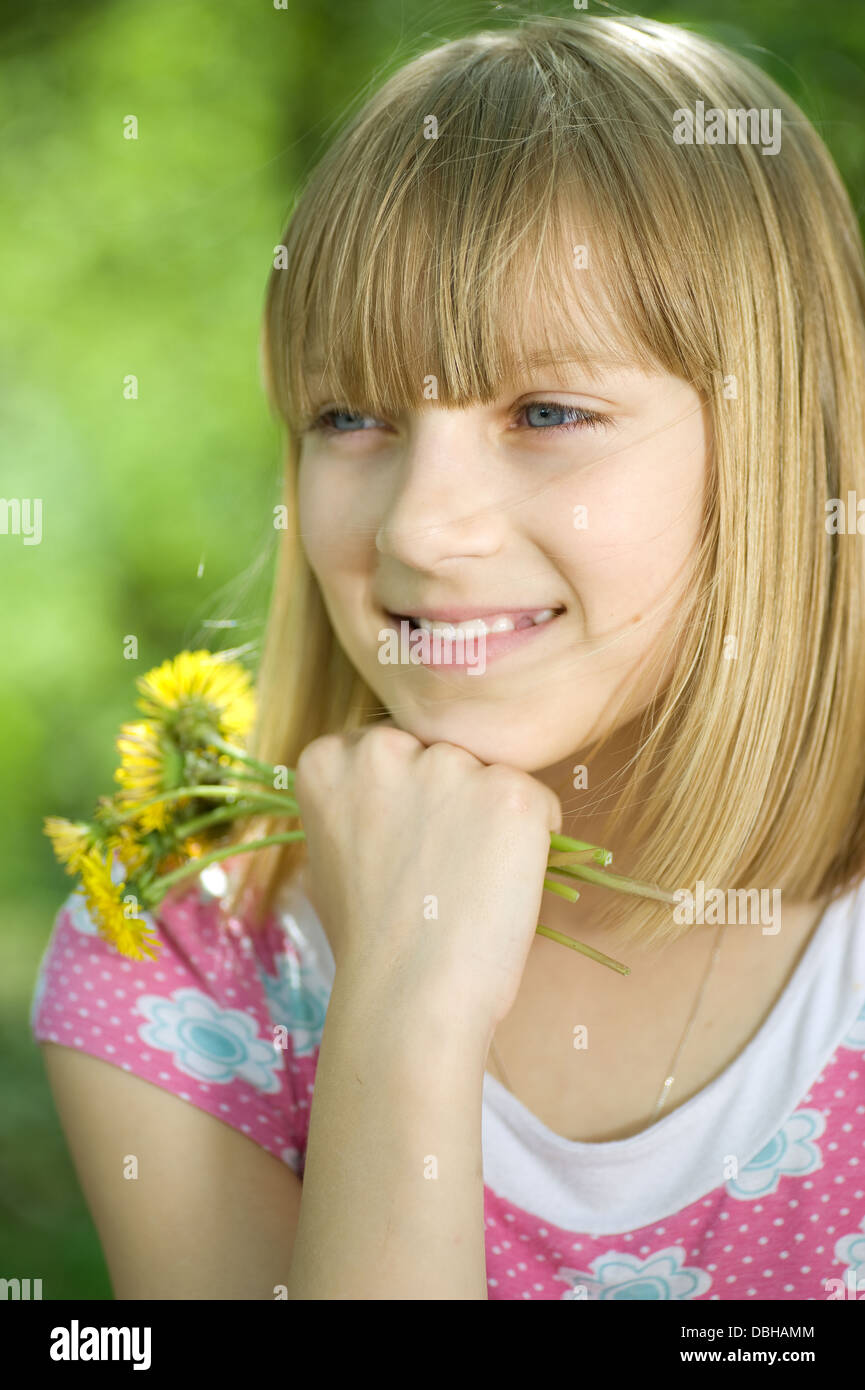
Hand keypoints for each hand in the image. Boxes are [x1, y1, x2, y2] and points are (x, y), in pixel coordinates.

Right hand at [293, 722, 561, 1040]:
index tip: (401, 850)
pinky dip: (535, 842)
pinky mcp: (509, 791)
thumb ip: (353, 805)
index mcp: (328, 759)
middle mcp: (383, 747)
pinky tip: (501, 885)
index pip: (391, 749)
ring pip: (489, 775)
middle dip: (450, 799)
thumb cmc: (368, 942)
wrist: (408, 996)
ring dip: (490, 819)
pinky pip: (538, 803)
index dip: (407, 801)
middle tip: (439, 869)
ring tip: (467, 883)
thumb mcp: (328, 857)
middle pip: (441, 753)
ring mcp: (449, 765)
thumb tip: (382, 793)